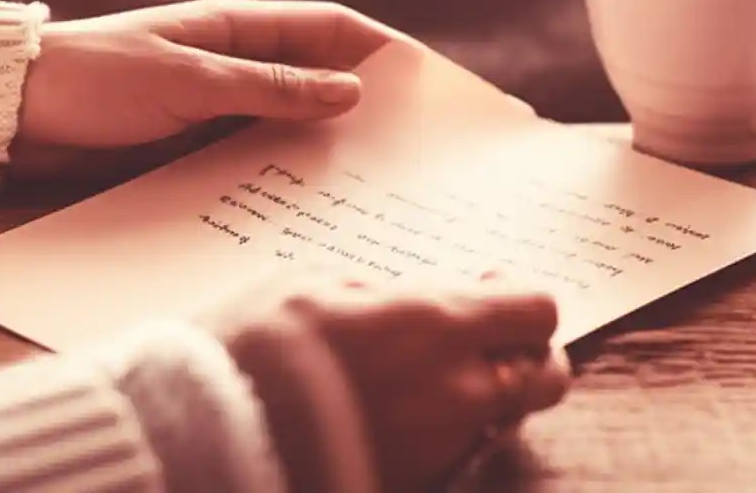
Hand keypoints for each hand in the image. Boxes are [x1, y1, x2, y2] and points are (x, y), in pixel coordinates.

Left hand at [9, 0, 408, 180]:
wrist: (16, 115)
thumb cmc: (98, 80)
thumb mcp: (191, 80)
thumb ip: (271, 88)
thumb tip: (353, 91)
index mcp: (241, 29)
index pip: (331, 29)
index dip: (383, 47)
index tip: (429, 79)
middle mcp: (240, 66)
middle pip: (322, 79)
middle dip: (370, 103)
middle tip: (415, 144)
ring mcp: (222, 109)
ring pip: (294, 124)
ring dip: (330, 145)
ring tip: (377, 181)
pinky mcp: (199, 148)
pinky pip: (258, 158)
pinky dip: (287, 173)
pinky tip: (312, 202)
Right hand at [209, 275, 571, 492]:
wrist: (206, 437)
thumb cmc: (254, 345)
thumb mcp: (321, 282)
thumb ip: (393, 292)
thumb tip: (426, 301)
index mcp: (439, 323)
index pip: (536, 310)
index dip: (522, 297)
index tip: (494, 288)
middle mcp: (457, 390)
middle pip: (548, 376)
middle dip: (530, 354)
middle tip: (491, 339)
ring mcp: (441, 447)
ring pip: (509, 419)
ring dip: (494, 395)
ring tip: (442, 378)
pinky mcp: (419, 482)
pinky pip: (463, 451)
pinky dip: (453, 430)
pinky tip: (407, 413)